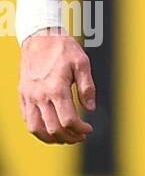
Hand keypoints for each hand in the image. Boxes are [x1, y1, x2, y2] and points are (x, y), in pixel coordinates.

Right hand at [19, 29, 95, 144]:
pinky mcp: (22, 96)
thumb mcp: (82, 63)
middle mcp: (40, 96)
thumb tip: (91, 108)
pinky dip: (38, 129)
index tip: (88, 129)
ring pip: (36, 128)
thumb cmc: (62, 48)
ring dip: (51, 138)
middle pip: (53, 128)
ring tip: (65, 138)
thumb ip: (87, 87)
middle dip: (68, 137)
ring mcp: (29, 97)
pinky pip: (27, 120)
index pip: (67, 120)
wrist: (40, 37)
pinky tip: (49, 129)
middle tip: (79, 137)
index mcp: (56, 88)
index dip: (80, 129)